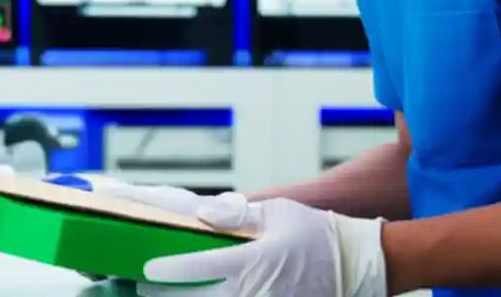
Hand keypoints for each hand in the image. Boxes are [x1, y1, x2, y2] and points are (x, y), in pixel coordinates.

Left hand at [109, 187, 388, 296]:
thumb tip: (203, 211)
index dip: (169, 271)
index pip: (201, 267)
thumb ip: (238, 213)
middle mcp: (256, 291)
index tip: (144, 270)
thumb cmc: (316, 233)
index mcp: (254, 260)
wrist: (358, 266)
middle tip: (142, 288)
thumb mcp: (278, 212)